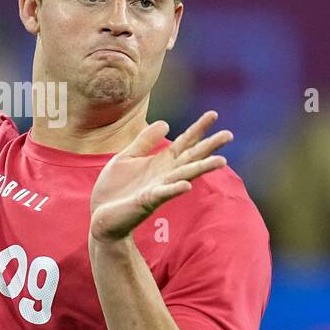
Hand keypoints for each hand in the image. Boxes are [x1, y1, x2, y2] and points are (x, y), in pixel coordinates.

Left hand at [89, 111, 233, 242]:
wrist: (100, 216)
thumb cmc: (114, 189)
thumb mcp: (126, 157)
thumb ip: (145, 141)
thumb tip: (166, 123)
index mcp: (160, 162)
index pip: (184, 142)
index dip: (198, 128)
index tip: (214, 114)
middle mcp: (165, 174)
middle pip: (192, 157)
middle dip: (209, 146)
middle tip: (229, 134)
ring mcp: (158, 188)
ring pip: (185, 175)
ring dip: (202, 168)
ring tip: (222, 161)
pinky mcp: (147, 201)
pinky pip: (163, 194)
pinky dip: (175, 189)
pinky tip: (187, 185)